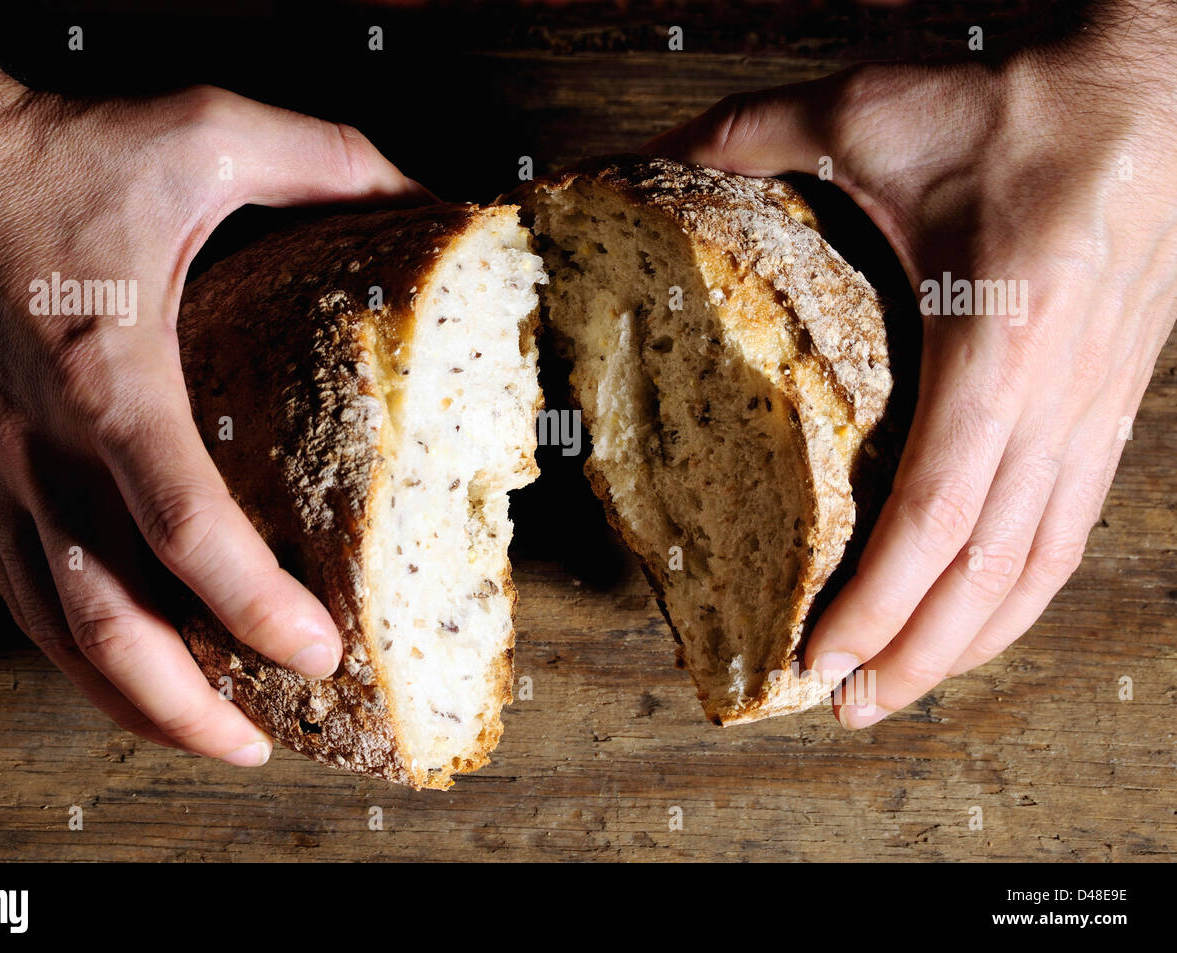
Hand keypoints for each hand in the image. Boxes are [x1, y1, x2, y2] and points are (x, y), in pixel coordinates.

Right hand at [0, 1, 425, 762]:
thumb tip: (421, 190)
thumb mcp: (203, 132)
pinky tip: (123, 672)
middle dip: (187, 700)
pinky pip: (17, 591)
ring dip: (129, 698)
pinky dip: (74, 651)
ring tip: (206, 735)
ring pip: (53, 625)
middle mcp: (38, 443)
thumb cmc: (48, 149)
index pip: (182, 524)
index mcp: (105, 373)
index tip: (320, 651)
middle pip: (106, 618)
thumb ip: (326, 159)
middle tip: (262, 741)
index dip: (254, 603)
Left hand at [647, 1, 1176, 726]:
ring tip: (900, 692)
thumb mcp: (873, 110)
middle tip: (846, 708)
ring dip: (968, 643)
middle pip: (987, 568)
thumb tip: (656, 154)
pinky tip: (979, 622)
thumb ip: (757, 135)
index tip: (821, 654)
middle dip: (914, 653)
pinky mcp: (1109, 410)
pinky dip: (1020, 594)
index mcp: (996, 345)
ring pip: (1037, 566)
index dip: (878, 598)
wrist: (1161, 93)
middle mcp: (1054, 401)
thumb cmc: (1023, 111)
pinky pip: (1069, 529)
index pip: (935, 511)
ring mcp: (1091, 414)